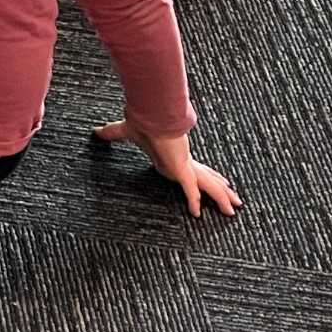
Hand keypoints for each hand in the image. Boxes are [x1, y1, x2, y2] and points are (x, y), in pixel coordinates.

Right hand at [92, 118, 239, 216]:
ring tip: (233, 211)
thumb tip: (95, 131)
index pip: (195, 169)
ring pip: (208, 187)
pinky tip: (197, 215)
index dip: (206, 175)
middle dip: (222, 190)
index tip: (216, 179)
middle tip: (235, 199)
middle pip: (208, 180)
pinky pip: (190, 191)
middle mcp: (183, 163)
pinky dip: (193, 202)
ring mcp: (184, 167)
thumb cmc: (143, 122)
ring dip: (221, 199)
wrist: (150, 117)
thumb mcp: (126, 132)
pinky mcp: (182, 170)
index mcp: (174, 156)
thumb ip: (114, 134)